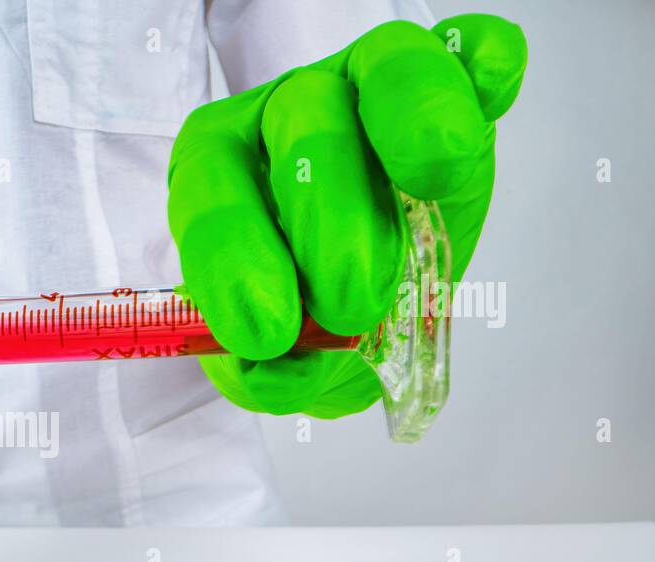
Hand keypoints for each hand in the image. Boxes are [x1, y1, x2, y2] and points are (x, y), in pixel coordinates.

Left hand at [168, 14, 526, 417]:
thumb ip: (268, 373)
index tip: (266, 331)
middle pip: (299, 123)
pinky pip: (463, 50)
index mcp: (218, 174)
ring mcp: (364, 90)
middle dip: (328, 214)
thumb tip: (279, 371)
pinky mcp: (445, 87)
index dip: (233, 257)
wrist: (364, 313)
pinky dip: (482, 62)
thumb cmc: (307, 323)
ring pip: (381, 74)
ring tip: (434, 181)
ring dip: (408, 125)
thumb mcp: (277, 360)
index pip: (209, 189)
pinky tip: (491, 89)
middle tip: (352, 302)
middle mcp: (283, 116)